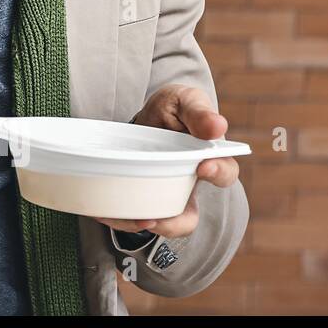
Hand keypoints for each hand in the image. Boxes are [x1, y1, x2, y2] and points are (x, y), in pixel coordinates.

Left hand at [94, 85, 240, 239]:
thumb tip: (218, 126)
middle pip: (189, 217)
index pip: (224, 172)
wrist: (141, 120)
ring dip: (143, 226)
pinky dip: (120, 219)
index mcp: (208, 159)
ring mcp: (163, 196)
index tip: (204, 166)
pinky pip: (133, 219)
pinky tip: (103, 210)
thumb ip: (198, 111)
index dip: (218, 172)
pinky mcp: (139, 200)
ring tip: (131, 219)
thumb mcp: (183, 101)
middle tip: (153, 218)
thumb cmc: (170, 110)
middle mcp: (188, 186)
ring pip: (160, 225)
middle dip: (173, 222)